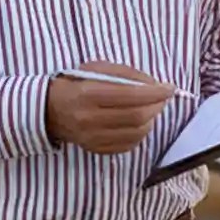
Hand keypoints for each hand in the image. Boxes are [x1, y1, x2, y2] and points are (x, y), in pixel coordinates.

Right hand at [45, 61, 174, 154]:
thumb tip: (155, 85)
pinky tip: (138, 122)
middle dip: (157, 106)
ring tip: (150, 108)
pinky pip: (128, 145)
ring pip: (136, 133)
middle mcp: (90, 119)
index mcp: (89, 94)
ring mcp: (93, 138)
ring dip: (151, 119)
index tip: (169, 88)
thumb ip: (126, 74)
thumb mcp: (98, 69)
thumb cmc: (78, 84)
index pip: (131, 96)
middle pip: (137, 117)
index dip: (155, 93)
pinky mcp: (96, 149)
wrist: (51, 110)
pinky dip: (140, 132)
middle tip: (162, 98)